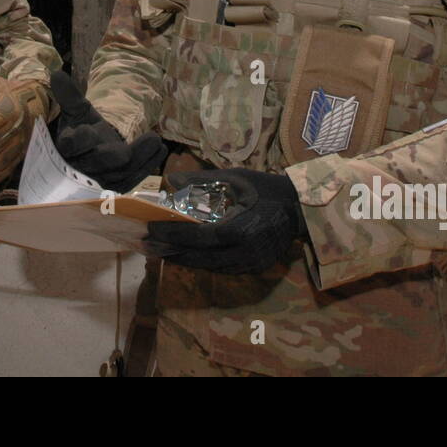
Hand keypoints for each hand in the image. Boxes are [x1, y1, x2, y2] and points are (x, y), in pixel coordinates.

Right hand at [49, 70, 167, 192]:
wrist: (90, 153)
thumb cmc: (81, 129)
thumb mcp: (77, 112)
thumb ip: (69, 96)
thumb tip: (57, 74)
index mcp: (67, 148)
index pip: (71, 146)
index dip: (80, 139)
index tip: (89, 129)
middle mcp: (82, 168)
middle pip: (99, 163)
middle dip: (114, 155)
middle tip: (127, 148)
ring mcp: (101, 180)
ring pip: (121, 173)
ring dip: (140, 157)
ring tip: (156, 140)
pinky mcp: (117, 187)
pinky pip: (133, 178)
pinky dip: (148, 164)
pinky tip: (161, 150)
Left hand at [146, 168, 305, 274]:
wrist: (300, 208)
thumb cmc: (267, 189)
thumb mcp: (235, 178)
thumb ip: (202, 180)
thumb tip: (171, 180)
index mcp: (239, 229)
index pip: (196, 236)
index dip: (171, 234)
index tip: (149, 229)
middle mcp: (244, 252)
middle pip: (198, 257)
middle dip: (170, 251)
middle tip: (145, 244)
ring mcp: (250, 263)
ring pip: (208, 266)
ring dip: (184, 259)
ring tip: (160, 250)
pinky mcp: (254, 268)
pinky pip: (222, 269)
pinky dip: (202, 262)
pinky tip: (187, 254)